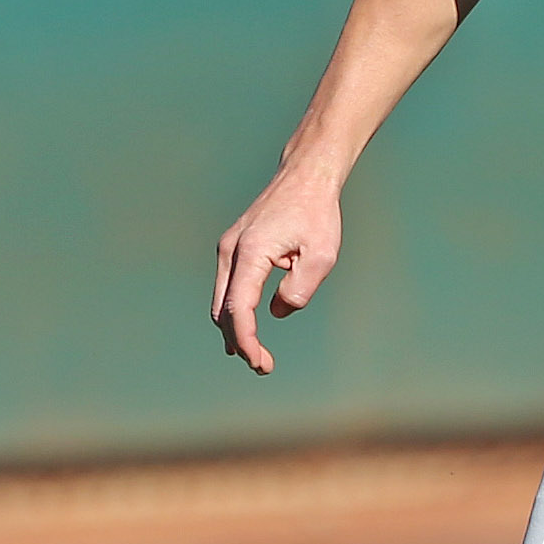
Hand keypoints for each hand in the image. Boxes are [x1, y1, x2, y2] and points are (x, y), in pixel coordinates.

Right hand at [211, 169, 343, 373]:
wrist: (305, 177)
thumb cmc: (317, 214)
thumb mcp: (321, 256)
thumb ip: (299, 290)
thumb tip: (279, 312)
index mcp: (250, 253)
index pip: (238, 309)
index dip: (247, 341)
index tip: (261, 363)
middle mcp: (230, 251)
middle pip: (223, 309)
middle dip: (240, 341)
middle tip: (263, 366)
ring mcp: (228, 248)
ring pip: (222, 299)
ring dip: (235, 328)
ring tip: (254, 355)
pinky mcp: (234, 247)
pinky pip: (228, 286)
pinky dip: (234, 310)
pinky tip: (244, 329)